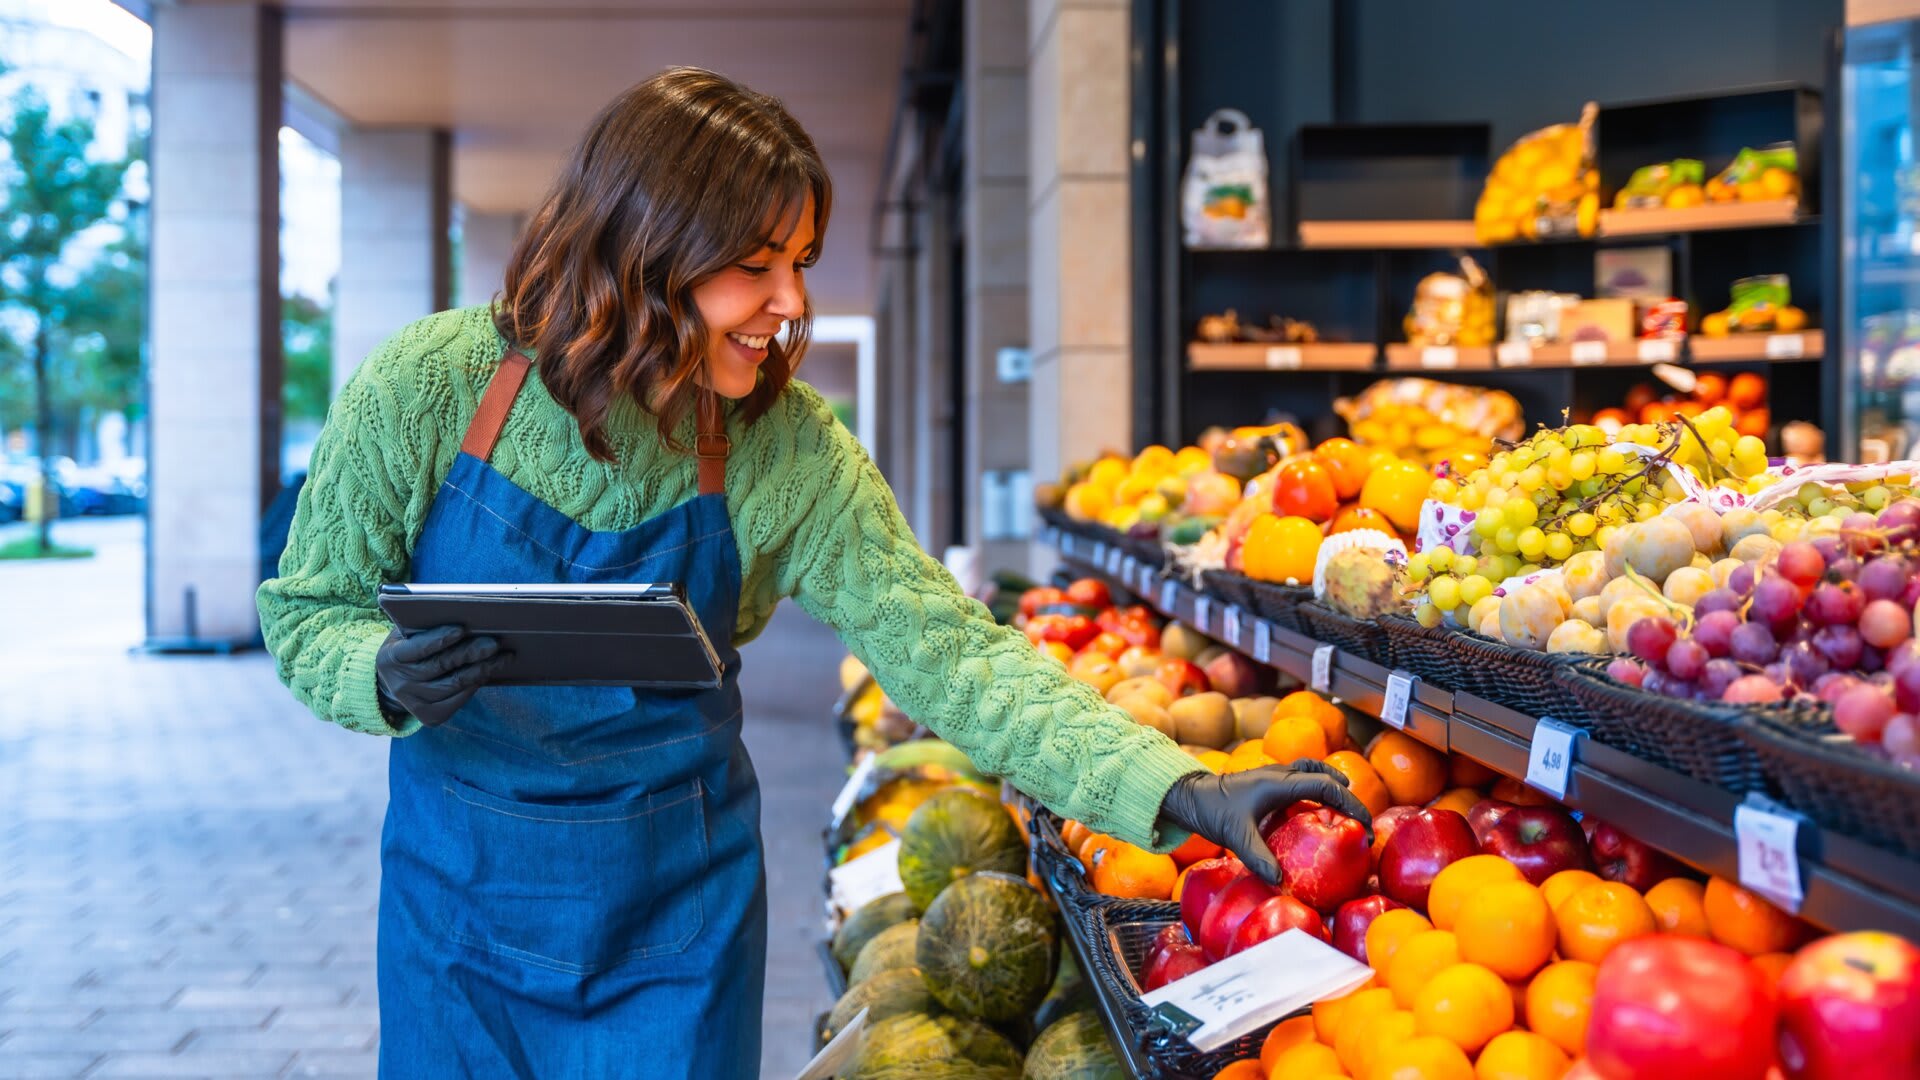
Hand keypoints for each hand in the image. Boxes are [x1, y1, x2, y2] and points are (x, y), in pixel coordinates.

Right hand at [374, 625, 509, 726]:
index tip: (462, 629)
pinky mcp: (429, 717)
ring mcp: (414, 703)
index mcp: (390, 658)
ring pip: (454, 685)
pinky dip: (474, 685)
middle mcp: (400, 684)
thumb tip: (464, 616)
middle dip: (470, 653)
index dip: (440, 638)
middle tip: (494, 643)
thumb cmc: (409, 649)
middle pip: (441, 666)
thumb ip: (424, 627)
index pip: (418, 648)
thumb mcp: (406, 636)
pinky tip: (488, 673)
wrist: (394, 684)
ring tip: (502, 658)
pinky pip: (458, 700)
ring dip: (481, 670)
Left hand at [1157, 759, 1373, 885]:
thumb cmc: (1212, 810)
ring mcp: (1274, 776)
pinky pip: (1300, 780)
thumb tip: (1279, 879)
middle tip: (1361, 823)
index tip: (1365, 825)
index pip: (1326, 786)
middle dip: (1347, 798)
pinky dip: (1315, 790)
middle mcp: (1281, 774)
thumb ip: (1257, 856)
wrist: (1189, 795)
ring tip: (1346, 810)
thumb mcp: (1234, 835)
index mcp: (1279, 782)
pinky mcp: (1268, 783)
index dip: (1351, 803)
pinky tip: (1315, 812)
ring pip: (1312, 772)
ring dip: (1332, 787)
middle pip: (1325, 777)